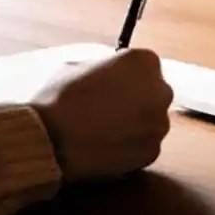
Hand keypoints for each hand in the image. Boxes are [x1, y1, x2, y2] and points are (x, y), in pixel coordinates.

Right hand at [31, 49, 173, 181]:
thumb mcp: (78, 65)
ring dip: (135, 125)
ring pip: (151, 122)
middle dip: (136, 100)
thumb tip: (108, 75)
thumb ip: (104, 67)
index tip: (111, 85)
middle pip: (153, 93)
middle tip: (109, 109)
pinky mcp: (153, 152)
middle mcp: (162, 91)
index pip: (143, 65)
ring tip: (104, 131)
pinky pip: (144, 146)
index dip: (125, 76)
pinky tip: (106, 147)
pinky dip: (130, 147)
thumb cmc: (60, 97)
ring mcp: (160, 124)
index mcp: (145, 61)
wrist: (52, 139)